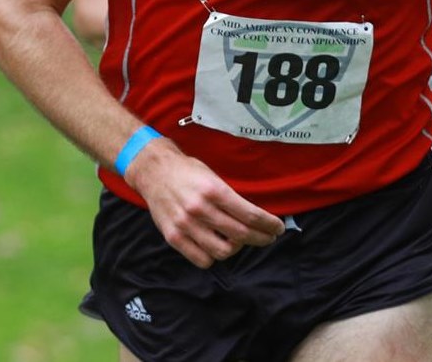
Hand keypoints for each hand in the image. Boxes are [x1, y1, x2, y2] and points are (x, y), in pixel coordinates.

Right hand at [125, 138, 284, 268]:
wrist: (154, 171)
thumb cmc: (187, 172)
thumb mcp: (213, 176)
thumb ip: (231, 197)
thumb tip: (255, 217)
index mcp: (214, 191)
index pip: (250, 215)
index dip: (269, 225)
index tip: (277, 228)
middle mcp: (200, 209)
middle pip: (241, 235)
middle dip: (261, 238)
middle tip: (268, 237)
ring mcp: (186, 226)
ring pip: (223, 251)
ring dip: (237, 249)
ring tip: (240, 241)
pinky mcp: (174, 237)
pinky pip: (202, 259)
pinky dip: (214, 257)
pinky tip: (217, 246)